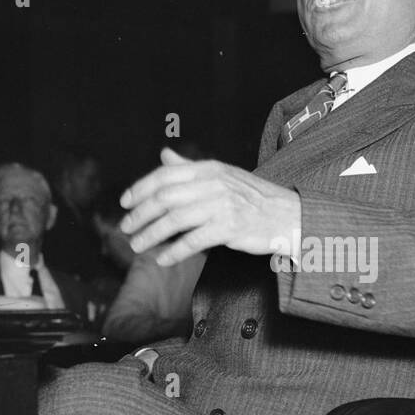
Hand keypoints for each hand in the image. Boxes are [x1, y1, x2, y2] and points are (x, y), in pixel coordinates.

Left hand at [119, 148, 301, 266]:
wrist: (290, 215)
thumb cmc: (254, 198)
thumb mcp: (223, 175)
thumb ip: (190, 167)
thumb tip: (164, 155)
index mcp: (210, 168)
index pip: (165, 175)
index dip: (140, 189)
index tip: (125, 203)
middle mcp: (214, 183)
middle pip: (165, 198)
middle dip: (140, 215)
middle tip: (126, 229)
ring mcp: (222, 205)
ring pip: (174, 220)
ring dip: (151, 235)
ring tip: (138, 246)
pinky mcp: (229, 228)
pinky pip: (193, 241)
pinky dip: (174, 252)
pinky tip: (163, 259)